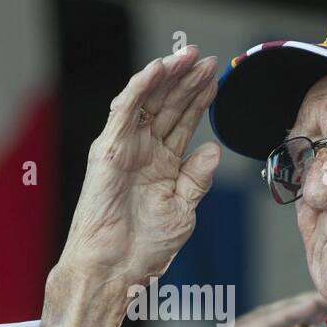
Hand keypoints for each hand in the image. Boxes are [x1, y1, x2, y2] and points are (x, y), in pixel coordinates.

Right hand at [39, 46, 222, 326]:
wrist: (114, 269)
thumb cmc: (143, 248)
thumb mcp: (183, 210)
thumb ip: (197, 179)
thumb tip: (213, 149)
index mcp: (161, 164)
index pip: (183, 121)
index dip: (200, 99)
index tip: (218, 79)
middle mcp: (142, 151)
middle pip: (167, 105)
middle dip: (187, 81)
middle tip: (208, 61)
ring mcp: (124, 148)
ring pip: (146, 100)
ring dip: (166, 75)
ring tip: (187, 57)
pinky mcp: (108, 149)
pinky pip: (124, 110)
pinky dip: (140, 87)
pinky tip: (158, 69)